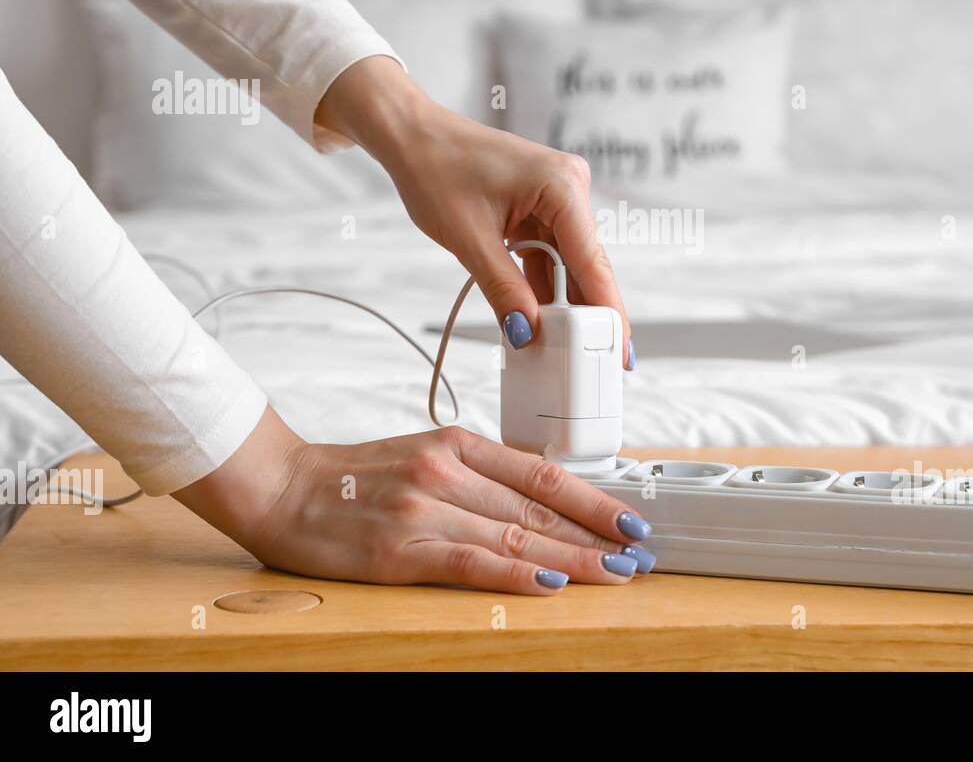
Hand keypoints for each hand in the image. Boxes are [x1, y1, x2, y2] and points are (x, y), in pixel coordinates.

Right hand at [174, 406, 654, 592]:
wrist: (281, 487)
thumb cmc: (355, 476)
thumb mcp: (425, 453)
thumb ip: (480, 472)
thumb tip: (542, 497)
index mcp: (457, 444)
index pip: (542, 473)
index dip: (593, 498)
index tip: (631, 518)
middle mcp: (446, 470)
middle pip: (537, 506)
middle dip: (596, 533)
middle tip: (639, 554)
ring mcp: (423, 508)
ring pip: (513, 533)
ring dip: (572, 557)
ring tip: (614, 572)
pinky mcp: (398, 547)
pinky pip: (468, 560)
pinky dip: (513, 570)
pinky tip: (548, 581)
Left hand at [316, 57, 632, 367]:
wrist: (411, 135)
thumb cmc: (435, 168)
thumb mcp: (468, 239)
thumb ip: (503, 289)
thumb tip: (527, 332)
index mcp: (562, 186)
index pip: (593, 261)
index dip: (608, 312)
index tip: (622, 351)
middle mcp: (570, 186)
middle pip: (588, 264)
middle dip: (587, 314)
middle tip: (597, 363)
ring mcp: (559, 195)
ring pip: (569, 262)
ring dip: (562, 301)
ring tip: (563, 347)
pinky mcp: (543, 204)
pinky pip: (551, 252)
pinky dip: (543, 283)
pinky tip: (540, 316)